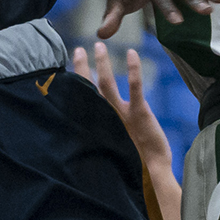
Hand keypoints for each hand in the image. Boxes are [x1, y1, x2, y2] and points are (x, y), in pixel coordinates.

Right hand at [71, 42, 171, 167]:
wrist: (150, 173)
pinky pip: (134, 87)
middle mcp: (104, 116)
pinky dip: (132, 69)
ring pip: (106, 84)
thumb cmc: (133, 161)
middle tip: (79, 50)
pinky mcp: (138, 112)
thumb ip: (106, 132)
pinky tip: (131, 53)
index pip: (83, 99)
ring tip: (99, 46)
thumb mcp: (114, 145)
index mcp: (98, 123)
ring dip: (102, 63)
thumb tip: (97, 125)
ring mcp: (120, 114)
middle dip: (81, 68)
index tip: (69, 68)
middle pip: (88, 88)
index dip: (75, 82)